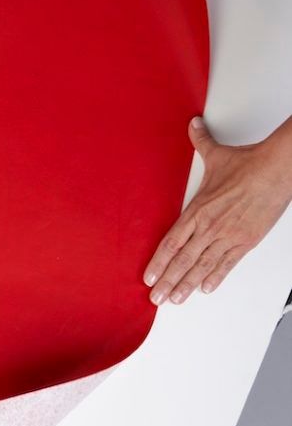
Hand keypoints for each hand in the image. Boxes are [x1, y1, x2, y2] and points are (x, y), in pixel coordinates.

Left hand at [143, 116, 291, 304]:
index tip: (148, 277)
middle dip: (167, 281)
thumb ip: (200, 142)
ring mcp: (228, 236)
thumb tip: (192, 126)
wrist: (277, 171)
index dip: (158, 262)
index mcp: (197, 210)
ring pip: (202, 267)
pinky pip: (227, 264)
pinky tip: (205, 288)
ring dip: (187, 285)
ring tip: (175, 299)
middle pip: (183, 260)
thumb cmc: (248, 165)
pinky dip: (215, 278)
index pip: (171, 242)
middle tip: (155, 298)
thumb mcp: (217, 154)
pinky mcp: (246, 241)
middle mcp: (210, 227)